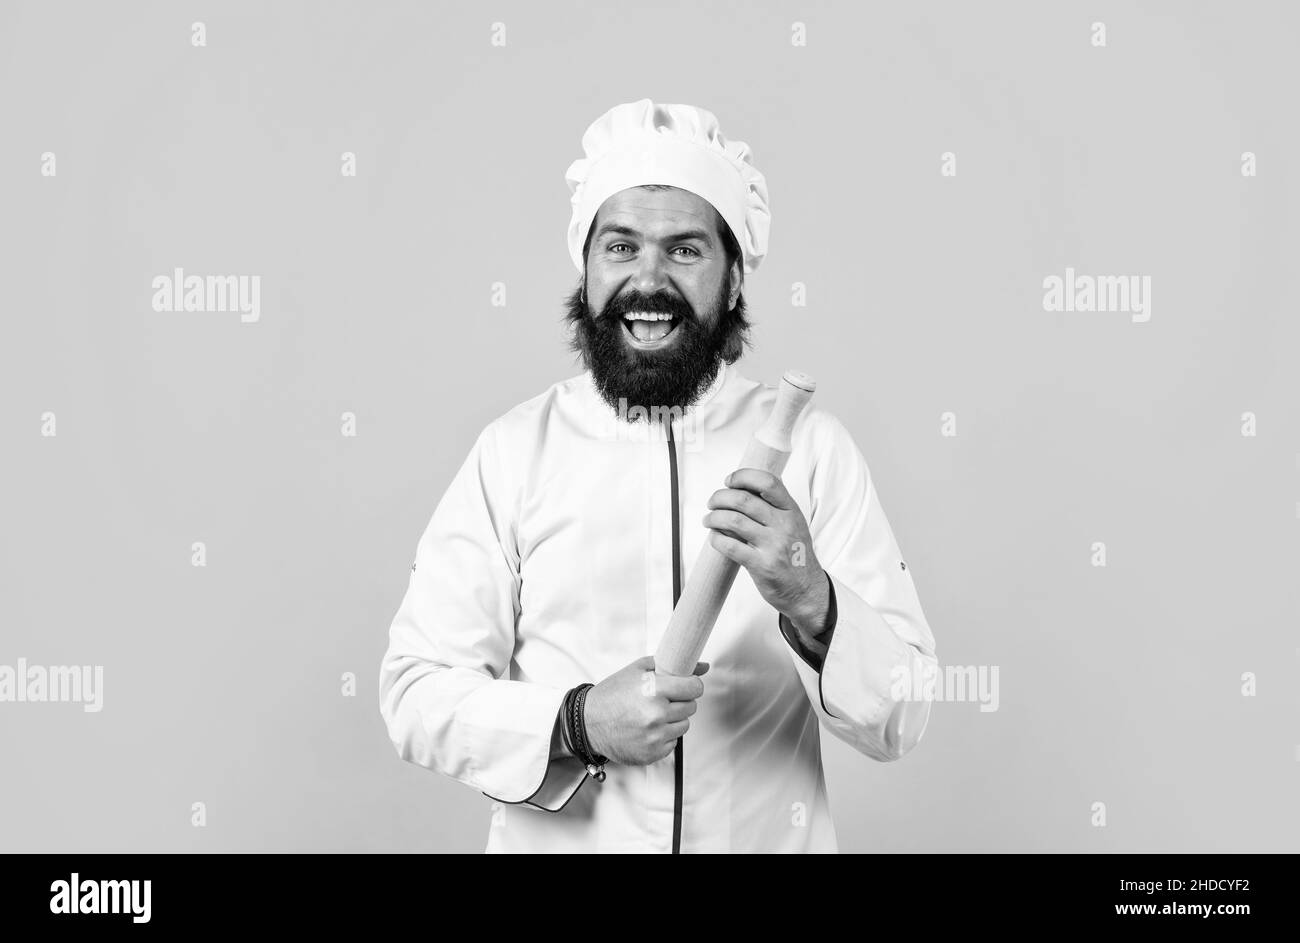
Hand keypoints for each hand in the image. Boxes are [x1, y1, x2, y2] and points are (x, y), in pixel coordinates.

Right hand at [582, 655, 708, 765]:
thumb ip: (670, 665)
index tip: (685, 685)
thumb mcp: (637, 670)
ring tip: (653, 715)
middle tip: (663, 700)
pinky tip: (648, 729)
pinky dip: (664, 736)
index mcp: (653, 689)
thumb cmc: (612, 694)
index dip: (691, 685)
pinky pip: (673, 743)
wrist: (588, 723)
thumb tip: (703, 666)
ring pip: (684, 725)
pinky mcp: (652, 753)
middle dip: (681, 701)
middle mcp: (656, 714)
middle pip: (691, 707)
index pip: (695, 687)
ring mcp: (655, 736)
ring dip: (674, 720)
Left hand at [704, 468, 832, 640]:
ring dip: (713, 517)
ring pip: (733, 520)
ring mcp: (773, 546)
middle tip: (712, 502)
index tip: (729, 481)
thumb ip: (774, 506)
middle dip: (720, 497)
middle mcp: (784, 526)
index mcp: (791, 511)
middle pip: (743, 499)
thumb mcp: (794, 524)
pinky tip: (715, 538)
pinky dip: (716, 539)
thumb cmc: (796, 555)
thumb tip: (746, 485)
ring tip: (708, 519)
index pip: (768, 482)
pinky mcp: (761, 566)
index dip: (743, 476)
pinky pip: (730, 546)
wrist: (807, 590)